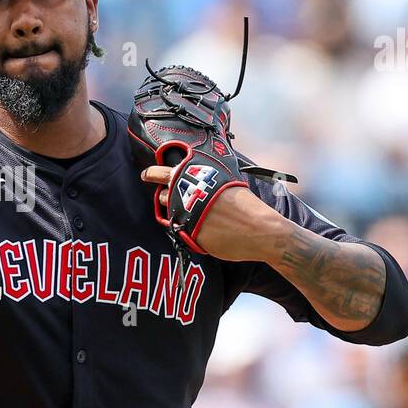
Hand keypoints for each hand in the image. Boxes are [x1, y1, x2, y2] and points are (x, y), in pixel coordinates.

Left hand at [140, 165, 283, 262]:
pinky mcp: (191, 235)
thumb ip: (207, 182)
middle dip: (157, 191)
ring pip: (168, 211)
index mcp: (200, 179)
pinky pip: (180, 230)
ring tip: (183, 208)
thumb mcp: (226, 185)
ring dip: (171, 209)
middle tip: (149, 183)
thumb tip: (193, 179)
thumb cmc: (248, 207)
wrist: (262, 231)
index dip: (153, 173)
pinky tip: (197, 226)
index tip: (145, 174)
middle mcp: (191, 194)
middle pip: (162, 193)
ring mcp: (189, 215)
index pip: (167, 173)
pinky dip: (184, 228)